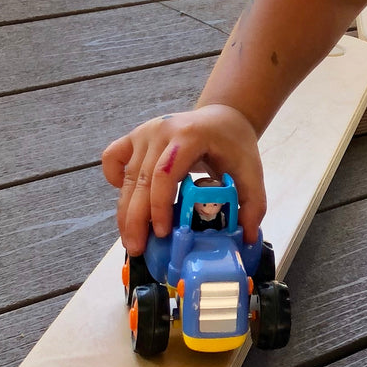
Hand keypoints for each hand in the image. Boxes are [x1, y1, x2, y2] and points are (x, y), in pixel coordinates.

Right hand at [101, 105, 265, 253]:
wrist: (221, 118)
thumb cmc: (233, 144)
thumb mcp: (251, 171)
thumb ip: (253, 204)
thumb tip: (246, 236)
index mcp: (190, 135)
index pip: (165, 174)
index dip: (160, 205)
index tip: (161, 233)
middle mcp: (161, 131)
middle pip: (141, 179)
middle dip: (136, 218)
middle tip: (137, 248)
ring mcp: (144, 133)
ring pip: (126, 177)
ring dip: (125, 211)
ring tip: (132, 240)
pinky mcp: (134, 137)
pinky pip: (112, 159)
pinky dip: (114, 181)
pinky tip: (126, 200)